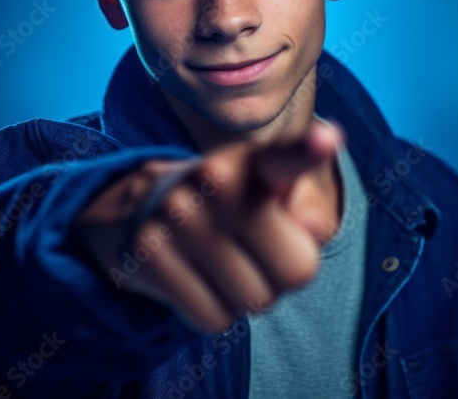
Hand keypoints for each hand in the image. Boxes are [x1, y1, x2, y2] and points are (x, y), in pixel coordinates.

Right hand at [71, 118, 343, 331]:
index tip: (326, 139)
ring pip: (253, 301)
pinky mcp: (147, 252)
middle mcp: (215, 179)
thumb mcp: (270, 195)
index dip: (308, 151)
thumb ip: (306, 212)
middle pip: (294, 271)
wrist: (130, 207)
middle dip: (283, 277)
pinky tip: (195, 279)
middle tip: (255, 254)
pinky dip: (212, 312)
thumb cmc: (225, 206)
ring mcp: (177, 214)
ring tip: (221, 264)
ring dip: (246, 297)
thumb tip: (315, 228)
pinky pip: (212, 317)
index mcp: (253, 162)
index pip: (285, 159)